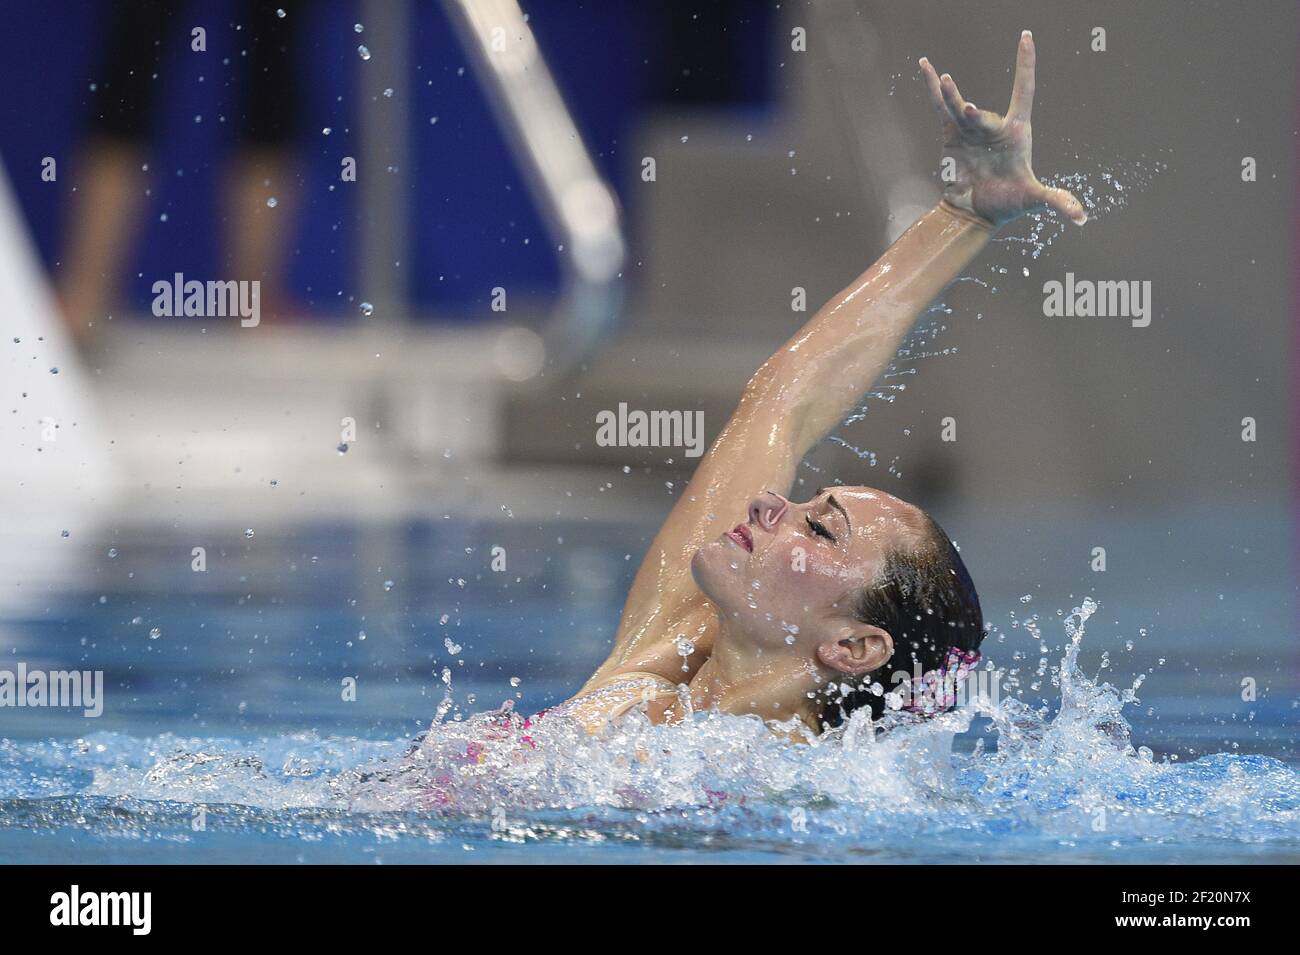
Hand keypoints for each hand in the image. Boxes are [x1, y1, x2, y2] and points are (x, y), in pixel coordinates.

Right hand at [919, 31, 1085, 226]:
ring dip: (951, 94)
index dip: (1025, 65)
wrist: (977, 213)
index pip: (1024, 90)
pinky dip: (931, 87)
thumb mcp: (1034, 200)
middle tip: (968, 110)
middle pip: (982, 113)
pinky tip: (924, 65)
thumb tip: (1081, 217)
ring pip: (958, 106)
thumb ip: (1057, 201)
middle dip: (974, 112)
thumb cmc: (1009, 204)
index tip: (1026, 37)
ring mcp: (971, 128)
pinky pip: (940, 107)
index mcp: (1017, 132)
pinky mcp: (951, 134)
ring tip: (943, 78)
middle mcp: (994, 125)